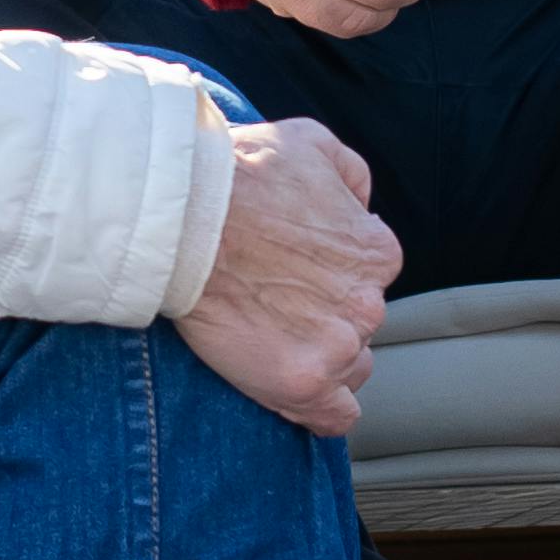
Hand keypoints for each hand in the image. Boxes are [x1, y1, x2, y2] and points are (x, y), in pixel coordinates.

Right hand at [174, 118, 399, 438]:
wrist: (182, 219)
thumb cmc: (239, 175)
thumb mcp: (312, 143)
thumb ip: (351, 176)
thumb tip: (360, 206)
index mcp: (377, 252)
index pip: (370, 277)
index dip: (331, 274)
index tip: (295, 270)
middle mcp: (367, 303)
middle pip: (358, 324)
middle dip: (325, 314)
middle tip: (274, 300)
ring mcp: (336, 347)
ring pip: (348, 368)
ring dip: (320, 357)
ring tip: (272, 338)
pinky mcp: (300, 383)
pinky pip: (334, 416)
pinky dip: (320, 408)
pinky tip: (294, 388)